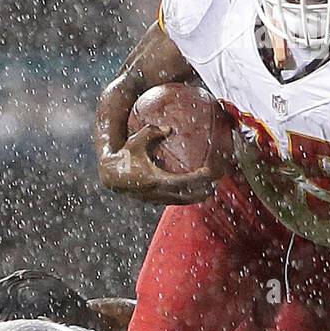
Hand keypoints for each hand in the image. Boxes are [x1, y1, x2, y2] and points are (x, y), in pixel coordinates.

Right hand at [99, 125, 217, 204]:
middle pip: (188, 195)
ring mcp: (157, 199)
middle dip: (204, 189)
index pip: (184, 181)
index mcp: (156, 180)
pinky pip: (176, 201)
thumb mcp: (137, 140)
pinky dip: (188, 197)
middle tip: (218, 180)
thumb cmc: (125, 154)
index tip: (211, 171)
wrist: (111, 175)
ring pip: (183, 201)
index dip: (200, 178)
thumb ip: (153, 132)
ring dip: (198, 196)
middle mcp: (158, 193)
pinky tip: (197, 190)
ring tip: (212, 188)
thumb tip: (170, 128)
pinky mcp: (155, 201)